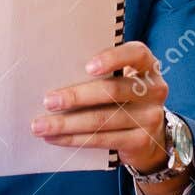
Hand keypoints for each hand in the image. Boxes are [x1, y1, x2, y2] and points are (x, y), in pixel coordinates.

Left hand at [29, 41, 168, 172]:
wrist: (151, 134)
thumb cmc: (124, 96)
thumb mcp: (122, 78)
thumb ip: (101, 72)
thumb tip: (54, 74)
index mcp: (148, 66)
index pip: (136, 54)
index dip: (113, 58)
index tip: (88, 67)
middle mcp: (154, 89)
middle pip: (112, 91)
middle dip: (76, 96)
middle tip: (48, 101)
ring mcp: (150, 117)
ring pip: (102, 120)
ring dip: (67, 124)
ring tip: (41, 126)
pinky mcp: (141, 141)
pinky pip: (103, 140)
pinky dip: (75, 139)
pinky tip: (55, 138)